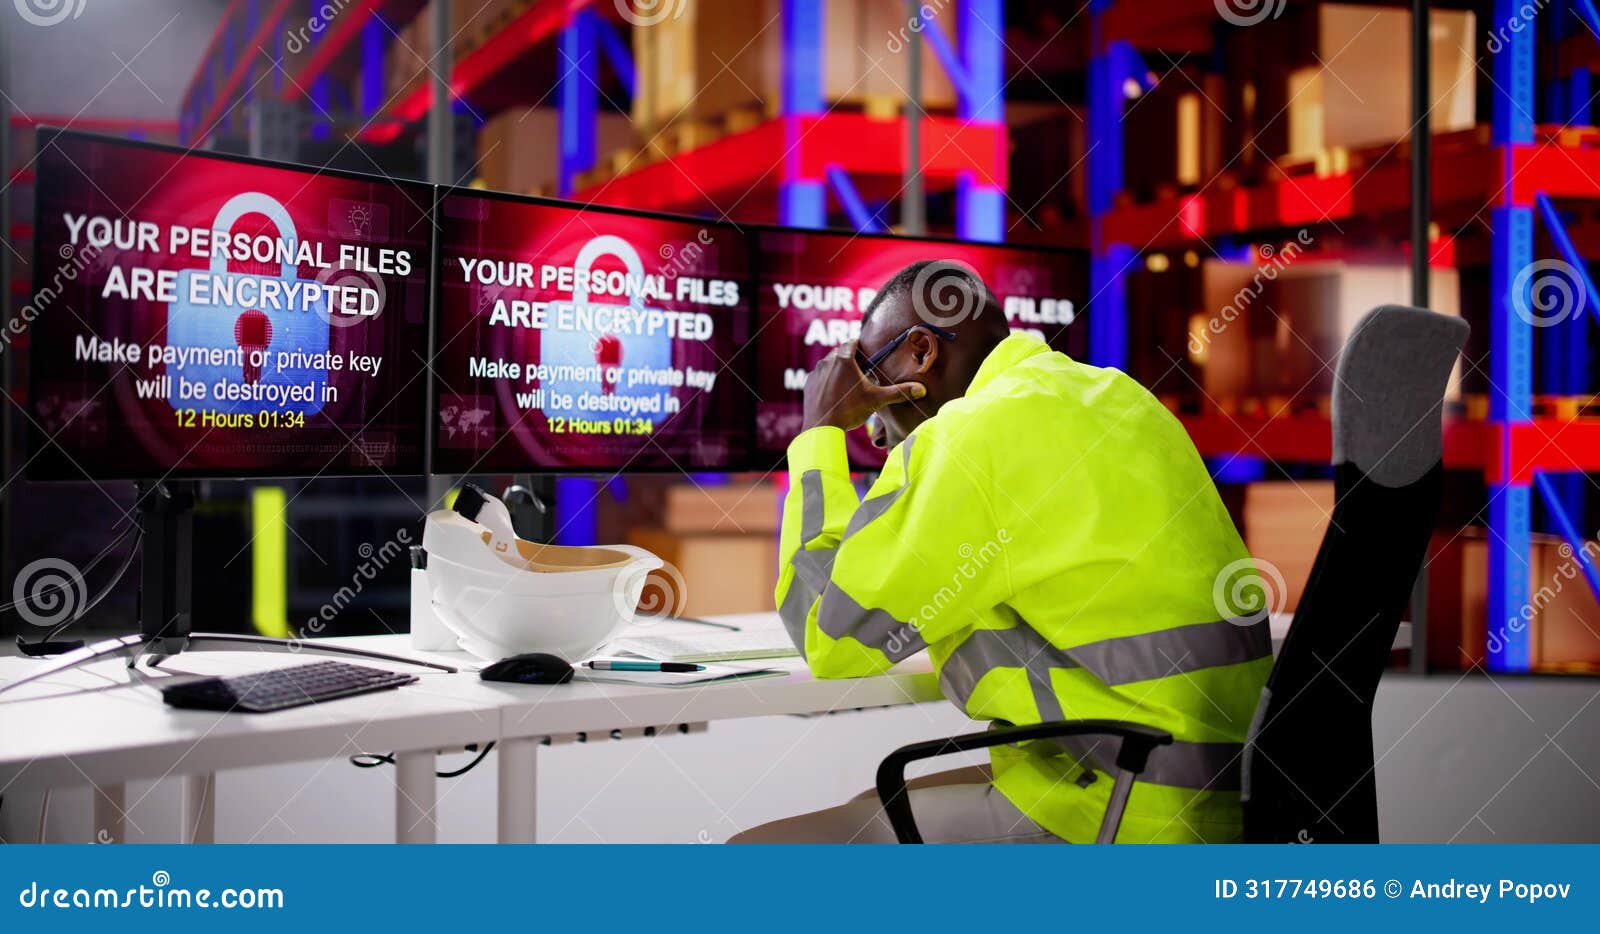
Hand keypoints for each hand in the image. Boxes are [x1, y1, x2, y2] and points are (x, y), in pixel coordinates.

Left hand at [802, 341, 925, 432]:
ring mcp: (815, 373)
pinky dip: (827, 381)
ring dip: (837, 370)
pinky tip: (834, 394)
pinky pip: (819, 377)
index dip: (860, 346)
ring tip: (848, 383)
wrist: (822, 427)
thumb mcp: (877, 400)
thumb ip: (898, 392)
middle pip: (840, 353)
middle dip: (850, 359)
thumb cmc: (850, 410)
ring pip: (828, 364)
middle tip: (861, 370)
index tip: (866, 354)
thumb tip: (921, 390)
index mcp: (844, 359)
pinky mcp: (808, 384)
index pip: (852, 342)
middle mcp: (827, 361)